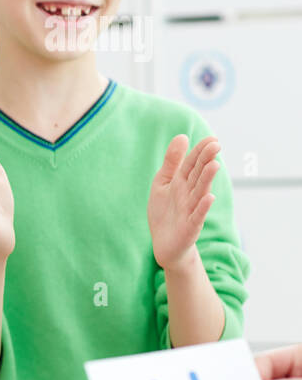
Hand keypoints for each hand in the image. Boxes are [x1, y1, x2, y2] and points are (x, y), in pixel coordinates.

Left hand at [148, 134, 219, 269]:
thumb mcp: (163, 183)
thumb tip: (182, 136)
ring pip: (200, 192)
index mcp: (181, 182)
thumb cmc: (165, 211)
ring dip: (207, 179)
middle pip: (198, 175)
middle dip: (206, 160)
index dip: (200, 151)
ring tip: (214, 165)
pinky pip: (197, 215)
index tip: (212, 138)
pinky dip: (203, 207)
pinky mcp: (190, 226)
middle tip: (216, 145)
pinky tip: (209, 197)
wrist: (164, 243)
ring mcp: (191, 209)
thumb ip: (172, 162)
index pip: (192, 163)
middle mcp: (189, 193)